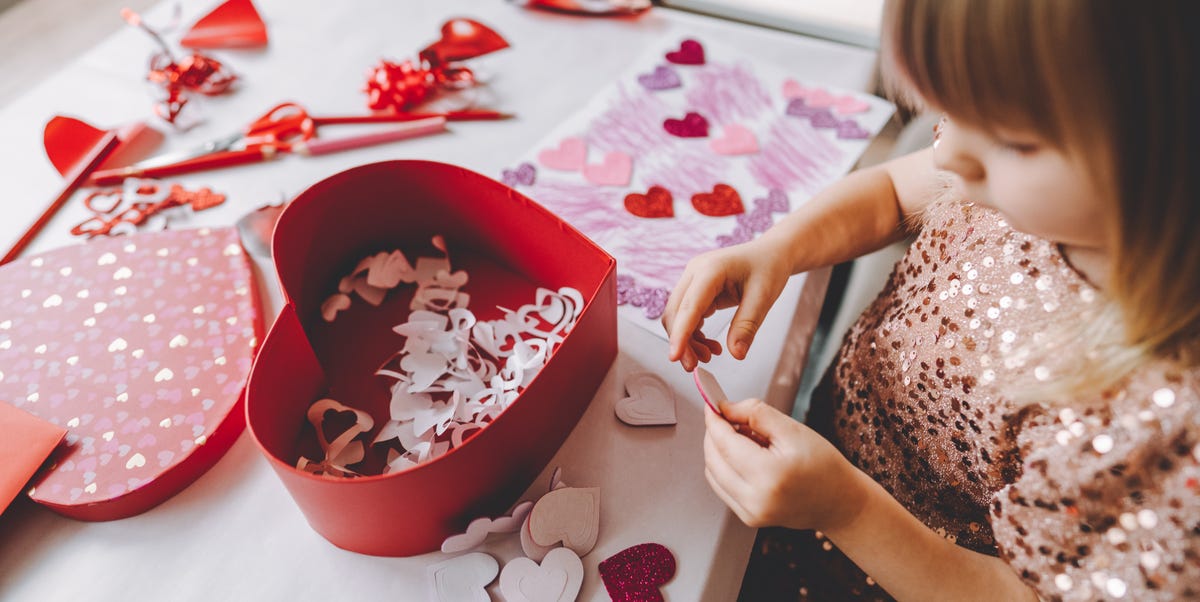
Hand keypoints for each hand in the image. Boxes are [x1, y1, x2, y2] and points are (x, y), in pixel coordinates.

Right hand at [661, 238, 790, 370]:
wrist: (770, 254)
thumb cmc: (769, 267)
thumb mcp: (764, 297)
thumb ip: (747, 326)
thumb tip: (736, 354)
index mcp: (711, 269)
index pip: (689, 305)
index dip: (680, 333)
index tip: (675, 357)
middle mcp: (694, 272)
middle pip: (676, 313)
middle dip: (682, 342)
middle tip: (694, 366)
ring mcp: (692, 280)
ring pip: (678, 317)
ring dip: (688, 340)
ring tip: (709, 355)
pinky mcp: (695, 290)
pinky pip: (687, 317)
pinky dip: (694, 334)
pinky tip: (710, 345)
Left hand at [703, 398, 866, 531]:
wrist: (839, 502)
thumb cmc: (823, 466)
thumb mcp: (793, 430)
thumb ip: (756, 414)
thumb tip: (725, 408)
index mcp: (769, 475)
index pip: (724, 443)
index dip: (715, 420)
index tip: (711, 404)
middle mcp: (756, 499)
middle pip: (713, 458)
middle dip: (715, 433)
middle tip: (729, 416)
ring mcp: (750, 513)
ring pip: (713, 473)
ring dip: (719, 450)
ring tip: (745, 438)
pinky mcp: (748, 517)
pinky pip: (722, 486)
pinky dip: (725, 466)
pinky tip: (745, 457)